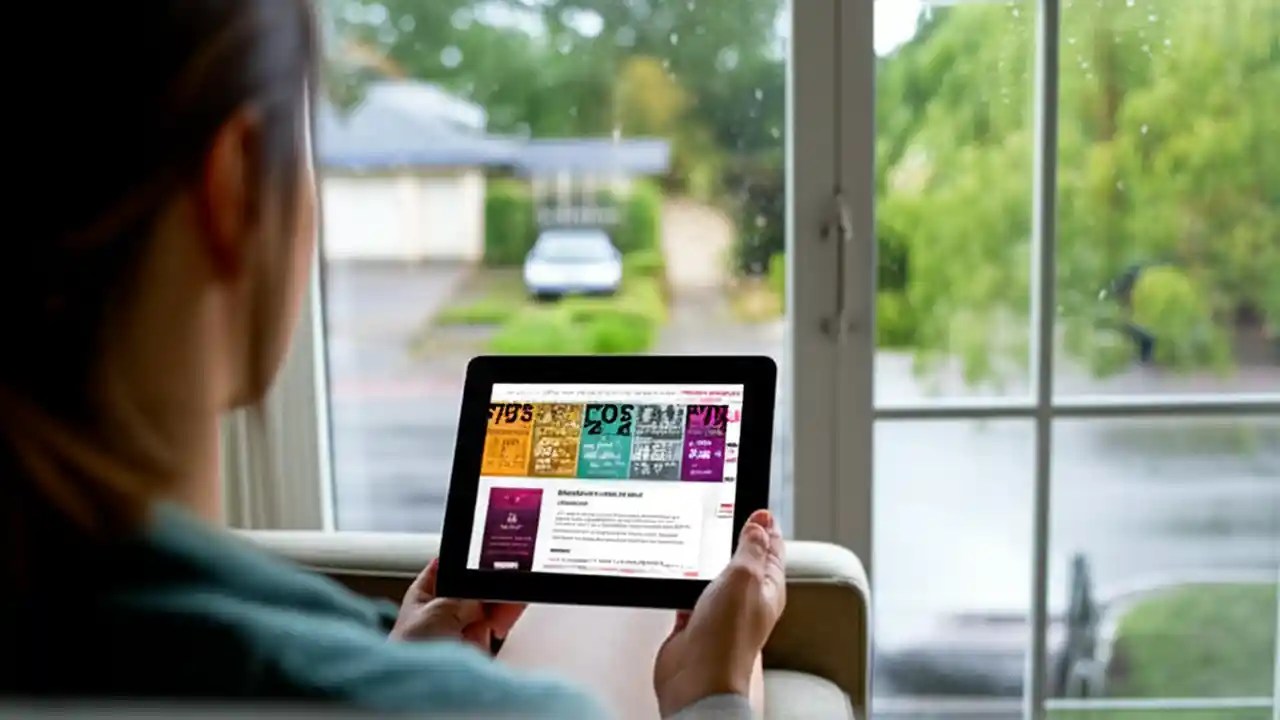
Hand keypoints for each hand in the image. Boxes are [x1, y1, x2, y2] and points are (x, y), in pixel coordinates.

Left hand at [389, 558, 524, 652]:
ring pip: (489, 605)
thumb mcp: (438, 610)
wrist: (419, 688)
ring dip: (501, 600)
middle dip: (490, 583)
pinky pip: (498, 623)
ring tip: (509, 597)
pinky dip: (507, 617)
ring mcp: (461, 627)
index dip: (468, 560)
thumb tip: (486, 585)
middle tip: (503, 578)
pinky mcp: (477, 644)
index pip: (450, 567)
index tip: (488, 553)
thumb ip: (467, 594)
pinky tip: (509, 612)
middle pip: (475, 586)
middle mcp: (443, 608)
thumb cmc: (408, 650)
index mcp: (425, 592)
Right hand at [653, 510, 785, 716]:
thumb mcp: (745, 577)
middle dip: (737, 537)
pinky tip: (678, 571)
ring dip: (708, 558)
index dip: (766, 526)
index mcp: (768, 588)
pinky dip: (685, 580)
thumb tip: (760, 522)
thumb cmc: (727, 636)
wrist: (697, 678)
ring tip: (702, 535)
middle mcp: (745, 599)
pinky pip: (691, 593)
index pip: (771, 549)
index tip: (759, 508)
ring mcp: (719, 611)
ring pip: (716, 576)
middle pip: (744, 560)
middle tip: (730, 512)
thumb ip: (751, 548)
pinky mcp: (693, 620)